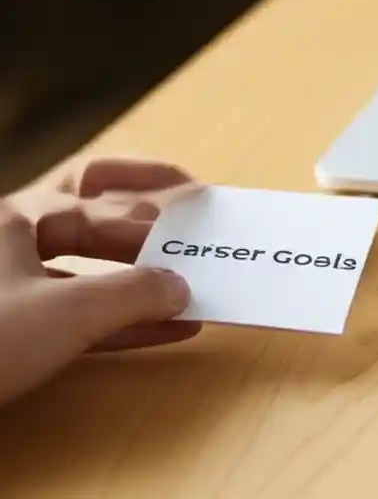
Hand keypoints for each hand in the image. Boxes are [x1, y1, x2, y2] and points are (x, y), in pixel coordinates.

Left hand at [0, 157, 200, 404]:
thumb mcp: (68, 313)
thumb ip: (134, 293)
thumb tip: (178, 287)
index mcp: (12, 219)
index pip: (99, 209)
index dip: (152, 228)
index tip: (194, 241)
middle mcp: (6, 243)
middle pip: (85, 214)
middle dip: (139, 216)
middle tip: (188, 208)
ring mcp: (4, 289)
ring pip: (82, 269)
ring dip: (134, 276)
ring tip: (184, 279)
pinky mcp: (7, 334)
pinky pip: (74, 315)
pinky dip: (118, 321)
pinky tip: (161, 330)